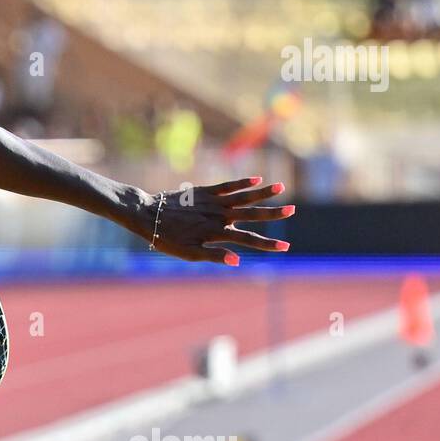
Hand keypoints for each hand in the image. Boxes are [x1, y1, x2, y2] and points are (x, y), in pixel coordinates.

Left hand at [140, 177, 294, 265]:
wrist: (147, 214)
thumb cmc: (167, 238)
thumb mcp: (188, 253)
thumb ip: (214, 255)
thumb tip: (238, 261)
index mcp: (216, 233)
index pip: (248, 240)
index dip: (267, 245)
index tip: (285, 247)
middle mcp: (218, 215)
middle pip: (251, 214)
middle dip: (272, 213)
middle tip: (292, 210)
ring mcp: (213, 202)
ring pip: (243, 196)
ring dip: (262, 192)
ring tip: (281, 186)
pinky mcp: (205, 191)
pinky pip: (227, 186)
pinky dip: (242, 182)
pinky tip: (257, 179)